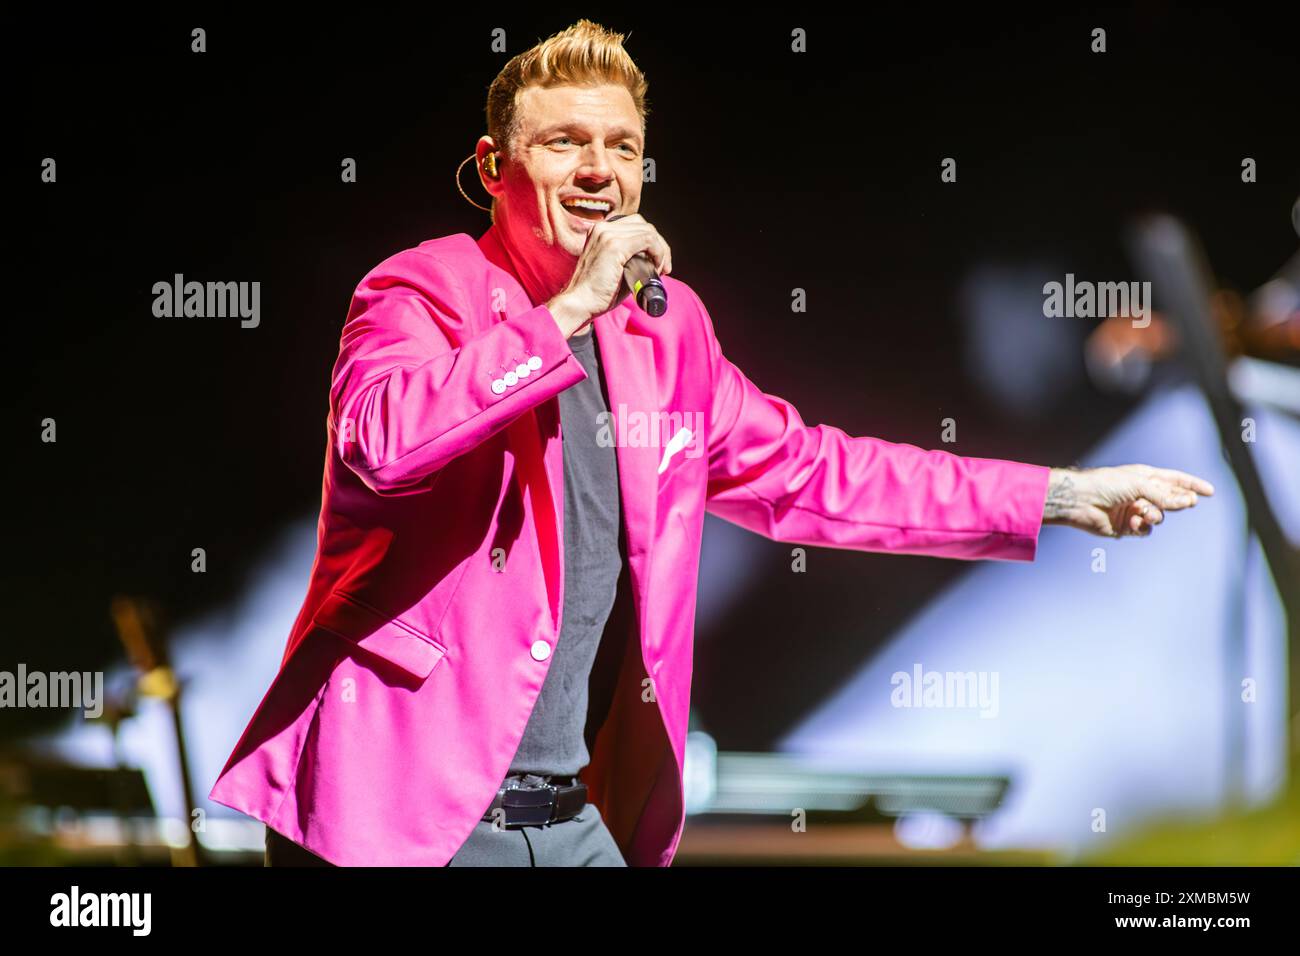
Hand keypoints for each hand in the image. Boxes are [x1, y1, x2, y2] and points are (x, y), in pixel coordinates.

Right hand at [546, 213, 671, 336]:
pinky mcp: (615, 246)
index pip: (635, 225)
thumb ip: (630, 259)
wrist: (580, 303)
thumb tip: (654, 261)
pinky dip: (658, 253)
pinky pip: (648, 240)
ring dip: (661, 250)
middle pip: (643, 225)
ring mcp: (608, 235)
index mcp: (600, 231)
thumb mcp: (614, 268)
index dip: (652, 241)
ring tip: (661, 269)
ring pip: (648, 231)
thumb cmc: (597, 293)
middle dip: (660, 245)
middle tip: (664, 267)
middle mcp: (603, 228)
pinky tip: (657, 267)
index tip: (658, 262)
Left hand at [1042, 464, 1214, 537]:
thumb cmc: (1106, 484)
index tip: (1210, 491)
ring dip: (1155, 515)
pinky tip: (1133, 521)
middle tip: (1187, 503)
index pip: (1175, 480)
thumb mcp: (1139, 485)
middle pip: (1171, 500)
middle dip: (1178, 502)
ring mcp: (1135, 510)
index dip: (1192, 485)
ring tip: (1143, 512)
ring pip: (1159, 517)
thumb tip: (1188, 502)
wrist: (1080, 500)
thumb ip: (1164, 495)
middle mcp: (1142, 493)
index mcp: (1144, 477)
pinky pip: (1145, 529)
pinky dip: (1143, 526)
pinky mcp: (1127, 526)